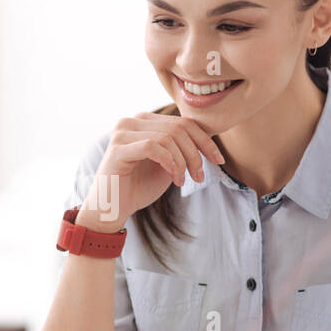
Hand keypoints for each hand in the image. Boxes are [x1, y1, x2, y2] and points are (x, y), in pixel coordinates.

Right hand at [78, 112, 223, 229]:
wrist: (112, 209)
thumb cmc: (139, 187)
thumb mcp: (168, 165)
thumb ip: (182, 149)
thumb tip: (209, 138)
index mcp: (145, 121)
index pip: (183, 122)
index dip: (205, 140)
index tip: (218, 161)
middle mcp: (132, 121)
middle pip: (178, 128)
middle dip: (195, 153)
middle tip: (199, 177)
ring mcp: (123, 132)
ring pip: (168, 137)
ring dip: (183, 161)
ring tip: (184, 181)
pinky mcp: (117, 148)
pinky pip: (153, 146)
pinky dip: (170, 163)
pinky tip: (174, 179)